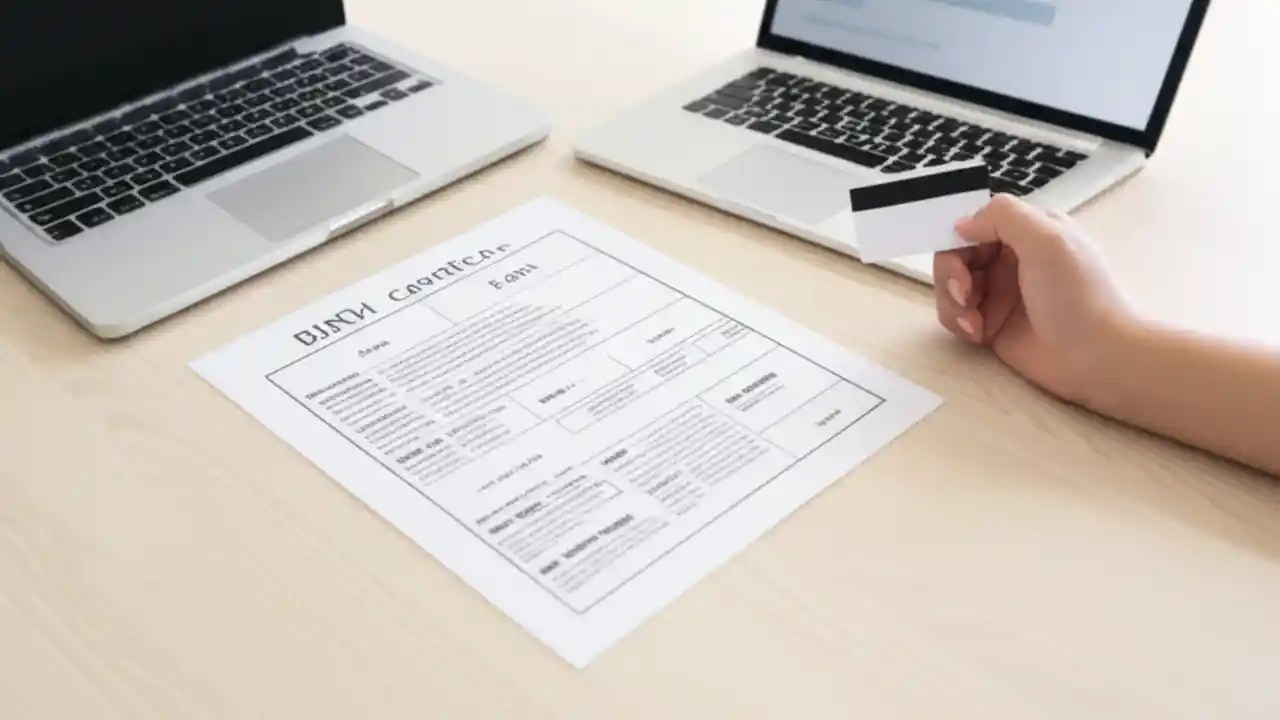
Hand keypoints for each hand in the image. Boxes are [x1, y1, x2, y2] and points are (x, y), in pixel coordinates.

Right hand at [933, 194, 1137, 402]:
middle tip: (964, 295)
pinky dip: (958, 322)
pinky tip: (978, 334)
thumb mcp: (1047, 239)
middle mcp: (1011, 258)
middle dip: (951, 273)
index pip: (975, 222)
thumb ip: (1002, 216)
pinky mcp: (991, 325)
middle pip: (956, 254)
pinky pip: (956, 315)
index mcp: (1028, 231)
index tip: (960, 260)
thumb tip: (962, 224)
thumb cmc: (1078, 295)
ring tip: (972, 322)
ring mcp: (1001, 293)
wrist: (1097, 357)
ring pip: (951, 285)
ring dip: (952, 301)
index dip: (959, 238)